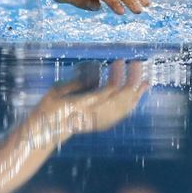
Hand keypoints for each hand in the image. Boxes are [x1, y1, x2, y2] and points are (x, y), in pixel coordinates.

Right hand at [31, 60, 147, 137]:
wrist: (47, 131)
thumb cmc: (49, 107)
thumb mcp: (58, 91)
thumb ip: (78, 82)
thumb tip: (96, 72)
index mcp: (84, 105)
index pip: (109, 90)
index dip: (118, 75)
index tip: (119, 61)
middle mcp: (96, 115)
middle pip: (122, 97)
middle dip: (132, 79)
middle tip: (136, 63)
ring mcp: (100, 122)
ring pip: (125, 107)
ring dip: (136, 92)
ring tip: (145, 81)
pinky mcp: (102, 124)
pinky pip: (122, 114)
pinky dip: (131, 104)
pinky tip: (136, 96)